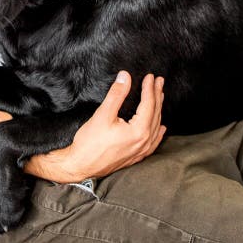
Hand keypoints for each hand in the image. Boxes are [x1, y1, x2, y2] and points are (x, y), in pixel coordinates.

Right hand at [29, 72, 165, 182]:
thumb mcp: (103, 114)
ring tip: (160, 97)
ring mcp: (141, 151)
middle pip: (155, 114)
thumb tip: (125, 77)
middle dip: (157, 96)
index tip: (151, 76)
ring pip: (155, 126)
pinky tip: (161, 128)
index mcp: (138, 131)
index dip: (150, 89)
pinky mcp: (135, 157)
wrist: (81, 166)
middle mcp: (143, 142)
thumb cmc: (89, 142)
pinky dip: (157, 132)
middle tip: (159, 81)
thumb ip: (116, 94)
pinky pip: (153, 142)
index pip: (148, 104)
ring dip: (158, 110)